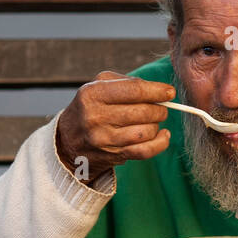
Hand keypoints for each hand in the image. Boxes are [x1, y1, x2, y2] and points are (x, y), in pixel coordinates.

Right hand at [56, 70, 174, 182]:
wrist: (68, 141)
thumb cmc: (91, 108)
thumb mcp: (99, 86)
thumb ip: (127, 82)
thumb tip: (159, 90)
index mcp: (92, 93)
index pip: (134, 90)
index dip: (157, 91)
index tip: (169, 92)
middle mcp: (96, 116)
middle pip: (143, 111)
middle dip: (159, 109)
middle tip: (160, 108)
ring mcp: (104, 138)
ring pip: (146, 131)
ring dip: (156, 125)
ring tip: (153, 121)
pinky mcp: (113, 155)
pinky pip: (146, 151)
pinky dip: (161, 143)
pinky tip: (163, 136)